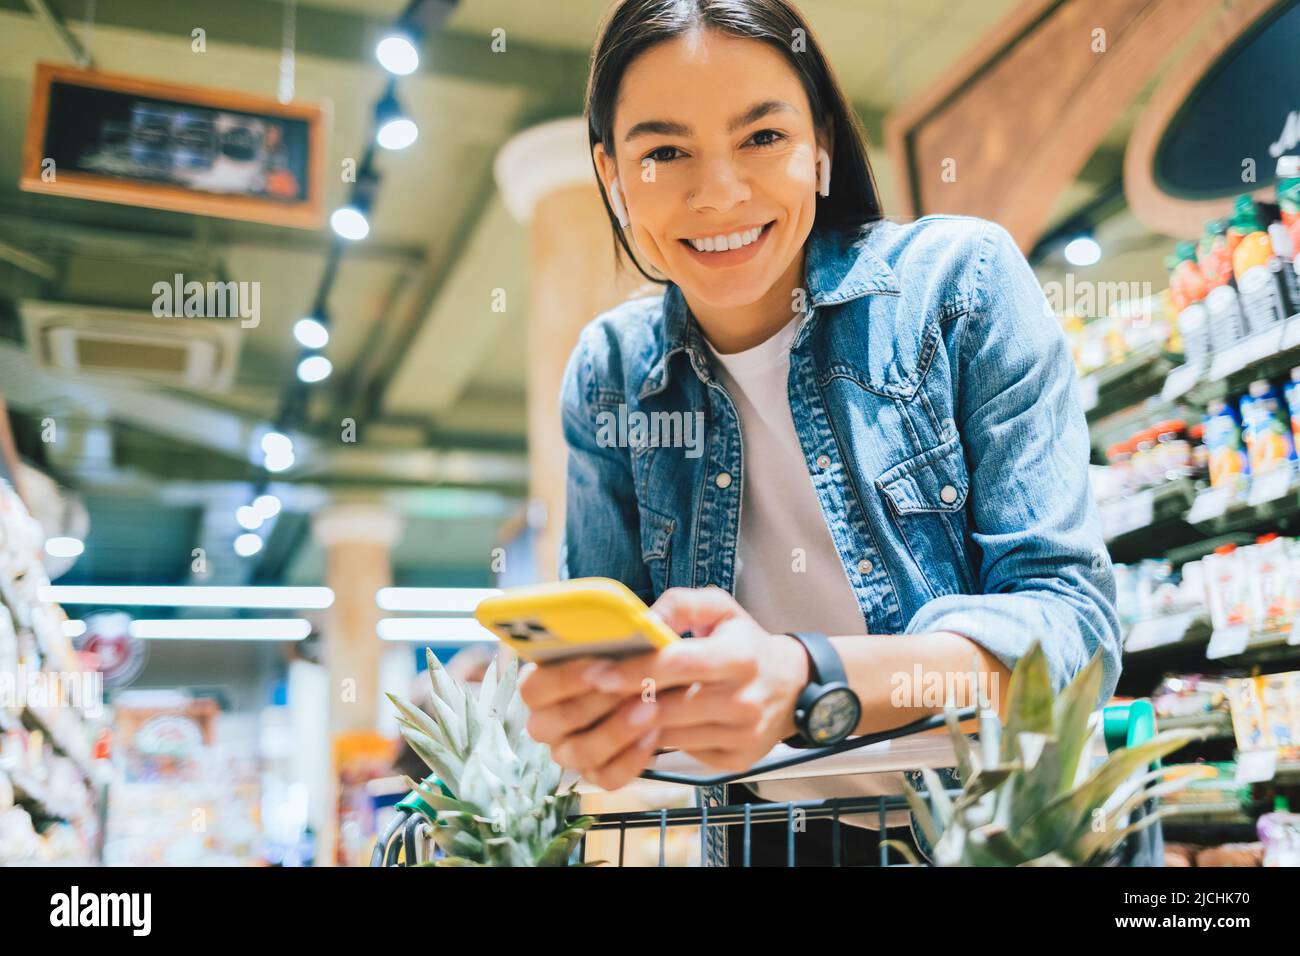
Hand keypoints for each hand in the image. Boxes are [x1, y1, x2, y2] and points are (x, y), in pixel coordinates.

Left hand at [518, 587, 809, 789]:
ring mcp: (741, 735)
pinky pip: (683, 751)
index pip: (679, 664)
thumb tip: (643, 617)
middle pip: (669, 705)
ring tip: (612, 708)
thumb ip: (682, 603)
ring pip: (670, 733)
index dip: (635, 670)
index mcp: (740, 656)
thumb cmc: (746, 643)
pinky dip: (660, 740)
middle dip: (625, 700)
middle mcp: (744, 699)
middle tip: (589, 695)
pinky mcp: (734, 760)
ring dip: (637, 723)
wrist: (792, 688)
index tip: (597, 672)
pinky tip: (646, 725)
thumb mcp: (722, 609)